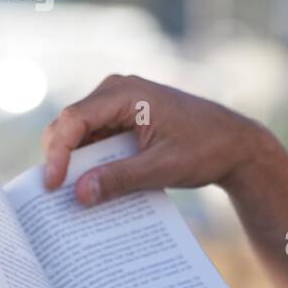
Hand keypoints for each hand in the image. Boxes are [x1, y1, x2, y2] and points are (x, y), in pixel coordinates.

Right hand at [41, 74, 271, 205]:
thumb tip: (79, 194)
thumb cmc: (206, 149)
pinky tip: (94, 187)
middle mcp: (117, 90)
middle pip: (70, 124)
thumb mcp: (162, 168)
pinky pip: (97, 139)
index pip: (75, 119)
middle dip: (61, 158)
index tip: (52, 184)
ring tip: (73, 196)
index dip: (57, 152)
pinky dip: (92, 161)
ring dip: (76, 162)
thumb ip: (120, 178)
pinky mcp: (124, 118)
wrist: (235, 143)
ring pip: (80, 134)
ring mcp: (119, 103)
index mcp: (126, 92)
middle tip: (56, 197)